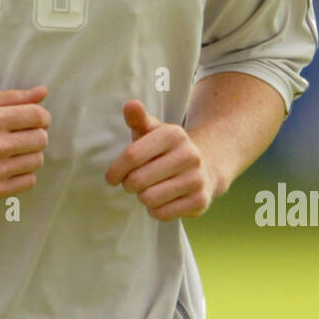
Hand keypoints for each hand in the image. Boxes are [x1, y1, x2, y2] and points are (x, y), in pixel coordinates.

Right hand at [0, 87, 50, 201]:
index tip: (34, 119)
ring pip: (37, 160)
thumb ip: (11, 97)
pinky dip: (24, 173)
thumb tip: (43, 91)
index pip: (36, 116)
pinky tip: (9, 167)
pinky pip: (29, 181)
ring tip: (13, 151)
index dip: (42, 116)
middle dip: (36, 134)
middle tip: (21, 135)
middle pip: (41, 139)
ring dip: (31, 154)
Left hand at [105, 101, 217, 220]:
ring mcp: (196, 179)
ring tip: (150, 189)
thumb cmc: (167, 150)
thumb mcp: (153, 132)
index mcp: (174, 134)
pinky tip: (162, 200)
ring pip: (148, 198)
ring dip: (143, 197)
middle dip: (129, 184)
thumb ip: (138, 119)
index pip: (132, 156)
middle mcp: (189, 155)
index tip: (111, 177)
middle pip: (137, 180)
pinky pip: (161, 213)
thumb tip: (130, 105)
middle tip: (133, 183)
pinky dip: (156, 210)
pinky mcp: (199, 201)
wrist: (206, 167)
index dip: (116, 170)